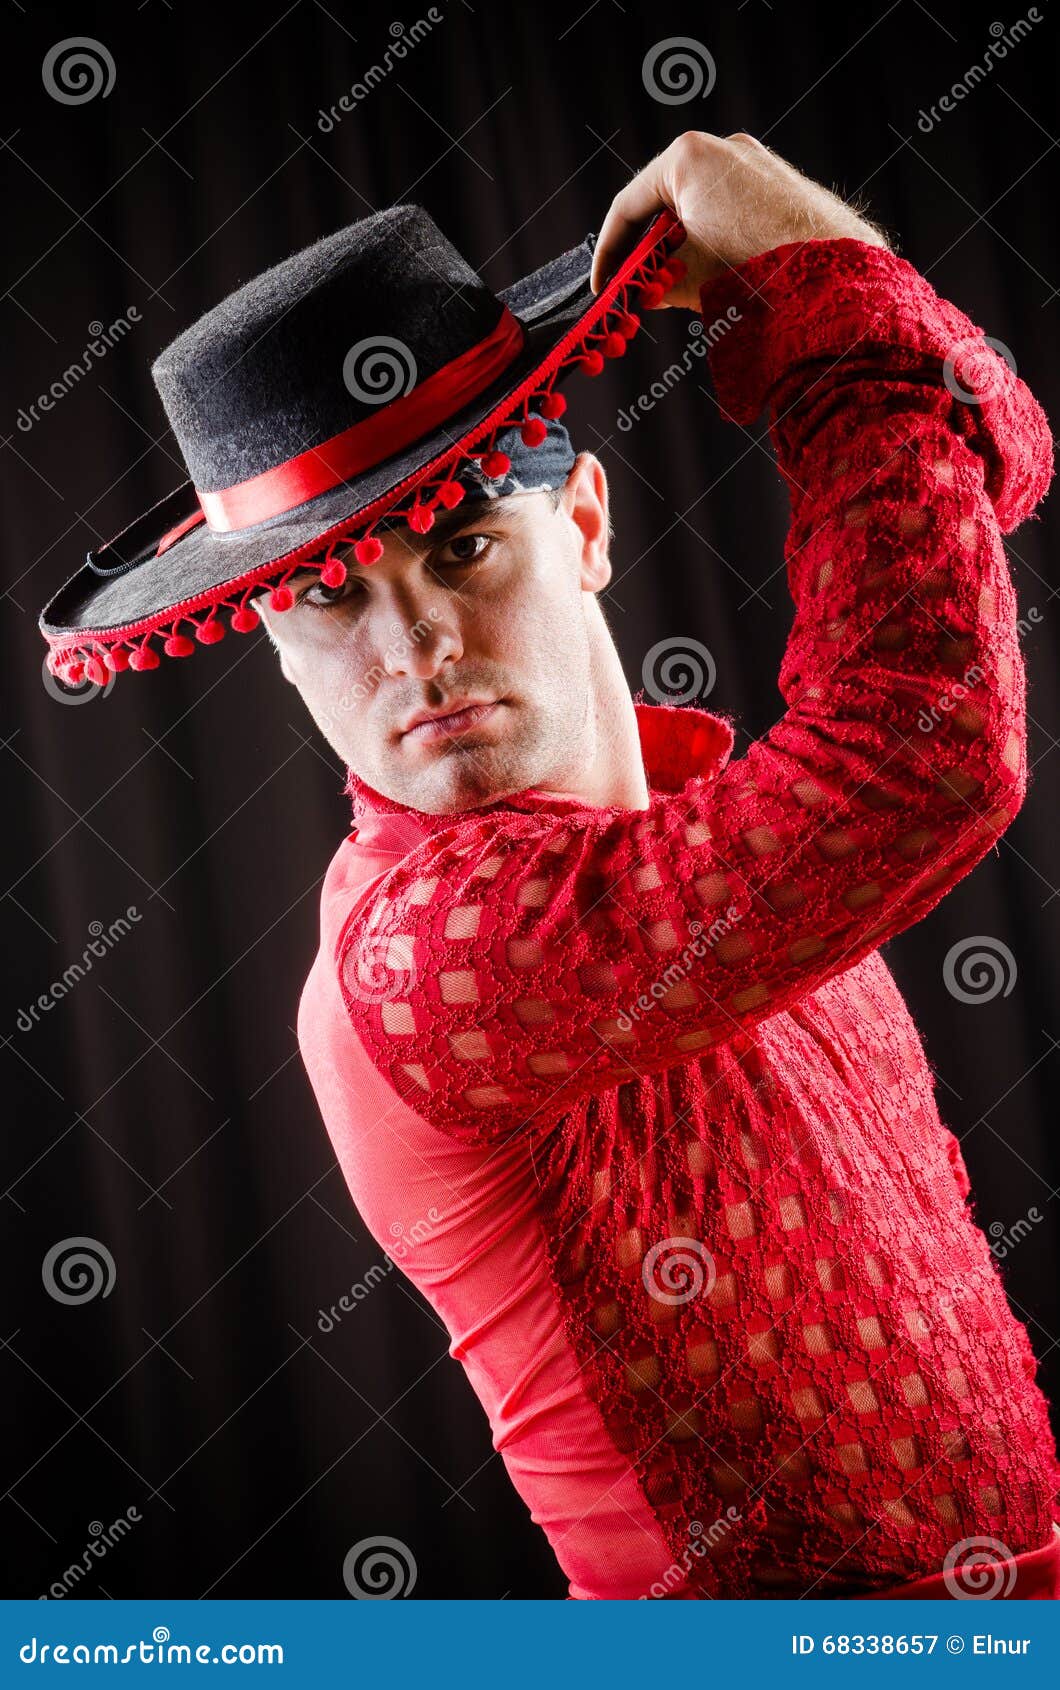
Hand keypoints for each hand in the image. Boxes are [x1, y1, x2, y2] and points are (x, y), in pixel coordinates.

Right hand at [590, 131, 891, 308]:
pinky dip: (715, 243)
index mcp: (686, 158)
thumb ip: (652, 284)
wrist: (830, 272)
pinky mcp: (779, 184)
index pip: (628, 207)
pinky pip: (732, 212)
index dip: (609, 253)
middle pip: (664, 206)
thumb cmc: (757, 267)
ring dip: (682, 252)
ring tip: (681, 291)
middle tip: (638, 290)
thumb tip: (641, 294)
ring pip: (699, 210)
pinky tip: (719, 278)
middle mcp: (721, 149)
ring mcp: (754, 163)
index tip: (602, 286)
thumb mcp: (687, 280)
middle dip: (649, 253)